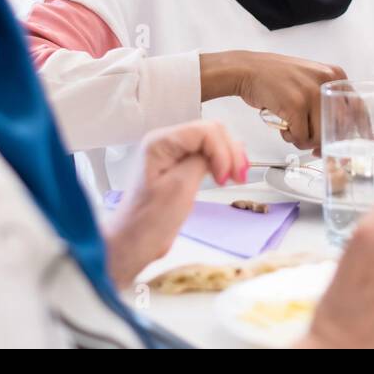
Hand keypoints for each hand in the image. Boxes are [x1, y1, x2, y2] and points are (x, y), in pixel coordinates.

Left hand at [104, 122, 246, 287]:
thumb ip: (201, 161)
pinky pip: (208, 154)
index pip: (205, 131)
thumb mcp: (179, 187)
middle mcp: (167, 140)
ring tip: (237, 178)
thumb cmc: (152, 218)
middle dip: (230, 152)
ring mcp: (174, 153)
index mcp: (161, 141)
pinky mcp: (181, 166)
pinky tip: (229, 175)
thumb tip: (221, 153)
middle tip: (239, 178)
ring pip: (213, 142)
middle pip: (212, 132)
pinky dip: (222, 162)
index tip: (225, 180)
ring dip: (230, 156)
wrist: (134, 243)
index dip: (222, 151)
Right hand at [200, 50, 345, 150]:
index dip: (359, 130)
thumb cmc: (277, 78)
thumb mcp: (311, 79)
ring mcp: (311, 93)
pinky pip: (301, 137)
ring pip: (320, 135)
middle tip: (317, 149)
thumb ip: (327, 98)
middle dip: (328, 142)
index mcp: (335, 75)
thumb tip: (342, 130)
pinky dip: (291, 138)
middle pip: (340, 126)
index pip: (358, 107)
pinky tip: (283, 127)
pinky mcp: (295, 105)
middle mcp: (327, 81)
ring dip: (305, 140)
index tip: (356, 143)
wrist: (248, 70)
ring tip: (293, 129)